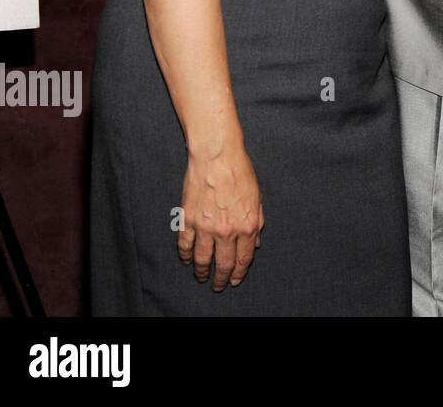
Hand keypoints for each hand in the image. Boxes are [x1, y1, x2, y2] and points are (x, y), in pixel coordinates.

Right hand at [177, 142, 263, 290]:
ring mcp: (205, 227)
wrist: (217, 156)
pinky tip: (187, 260)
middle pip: (223, 264)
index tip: (235, 280)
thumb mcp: (258, 198)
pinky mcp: (188, 220)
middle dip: (221, 279)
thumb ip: (258, 223)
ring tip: (201, 277)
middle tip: (218, 286)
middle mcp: (226, 231)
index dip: (239, 273)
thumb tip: (256, 244)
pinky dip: (185, 255)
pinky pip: (185, 245)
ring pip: (202, 259)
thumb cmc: (240, 172)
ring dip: (201, 272)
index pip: (243, 259)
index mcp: (247, 226)